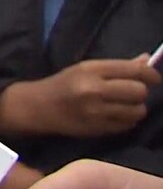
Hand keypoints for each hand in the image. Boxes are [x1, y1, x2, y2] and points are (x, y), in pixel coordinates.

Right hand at [0, 57, 159, 138]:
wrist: (37, 107)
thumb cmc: (63, 84)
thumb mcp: (85, 69)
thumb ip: (117, 66)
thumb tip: (147, 60)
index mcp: (90, 69)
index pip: (133, 70)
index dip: (150, 75)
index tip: (154, 78)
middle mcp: (93, 89)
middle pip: (138, 91)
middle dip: (140, 93)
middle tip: (132, 93)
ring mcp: (95, 111)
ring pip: (136, 111)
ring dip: (136, 109)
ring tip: (125, 106)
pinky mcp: (96, 129)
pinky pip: (127, 125)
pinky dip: (127, 121)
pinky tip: (116, 116)